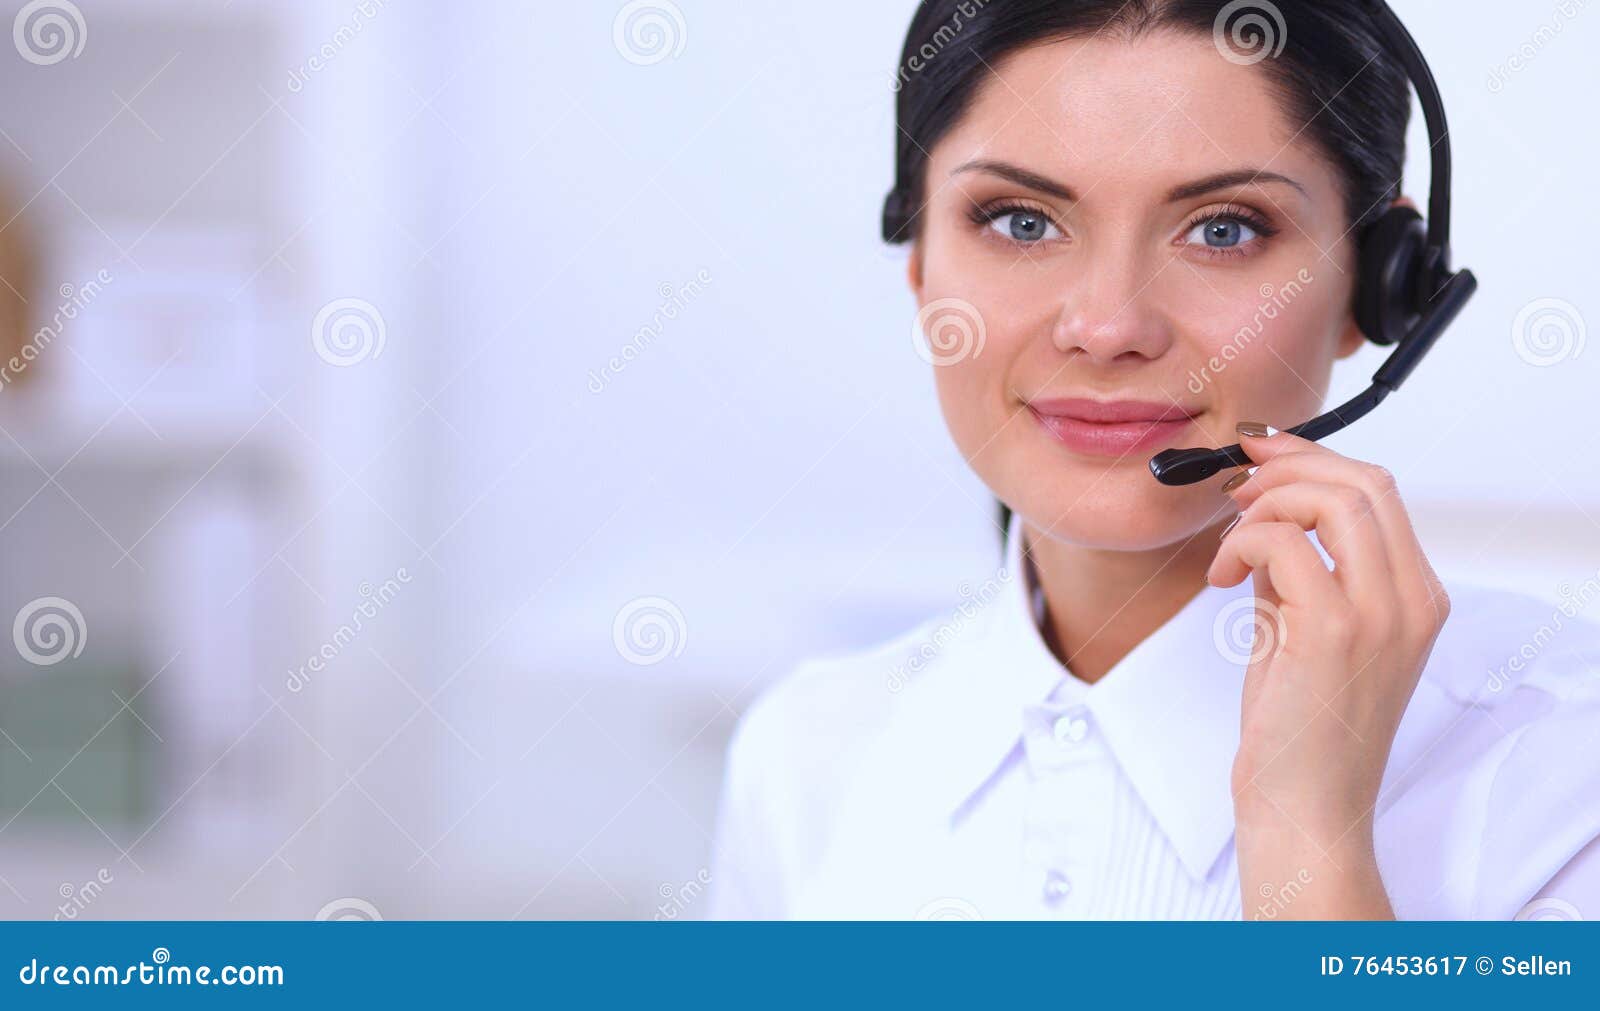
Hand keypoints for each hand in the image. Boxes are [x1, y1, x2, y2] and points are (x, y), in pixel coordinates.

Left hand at [1204, 423, 1450, 918]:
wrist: (1305, 807)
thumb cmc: (1299, 728)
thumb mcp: (1303, 631)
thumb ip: (1298, 574)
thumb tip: (1263, 514)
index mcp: (1416, 598)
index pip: (1379, 492)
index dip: (1314, 460)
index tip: (1260, 456)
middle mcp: (1412, 601)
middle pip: (1363, 481)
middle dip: (1289, 466)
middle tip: (1235, 485)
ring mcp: (1379, 614)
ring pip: (1331, 499)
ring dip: (1264, 504)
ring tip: (1228, 544)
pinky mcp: (1332, 630)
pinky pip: (1282, 543)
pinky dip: (1240, 544)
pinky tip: (1220, 580)